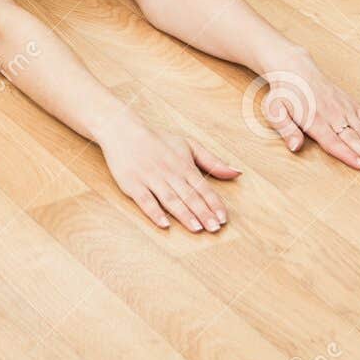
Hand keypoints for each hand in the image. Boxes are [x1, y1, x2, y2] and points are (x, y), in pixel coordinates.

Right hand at [98, 118, 240, 231]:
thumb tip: (237, 172)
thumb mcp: (188, 144)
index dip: (214, 204)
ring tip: (196, 228)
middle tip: (214, 229)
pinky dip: (154, 212)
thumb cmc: (157, 139)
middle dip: (203, 213)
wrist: (123, 130)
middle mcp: (169, 173)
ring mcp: (150, 178)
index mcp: (184, 165)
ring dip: (184, 214)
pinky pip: (145, 200)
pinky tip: (164, 223)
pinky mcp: (133, 184)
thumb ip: (212, 160)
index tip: (223, 218)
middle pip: (189, 196)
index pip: (203, 187)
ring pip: (170, 199)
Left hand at [255, 51, 359, 169]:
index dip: (348, 155)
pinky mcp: (350, 102)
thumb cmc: (284, 94)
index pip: (333, 141)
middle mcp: (332, 114)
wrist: (295, 69)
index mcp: (313, 119)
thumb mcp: (275, 111)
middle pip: (352, 138)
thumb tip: (295, 147)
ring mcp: (343, 107)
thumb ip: (286, 130)